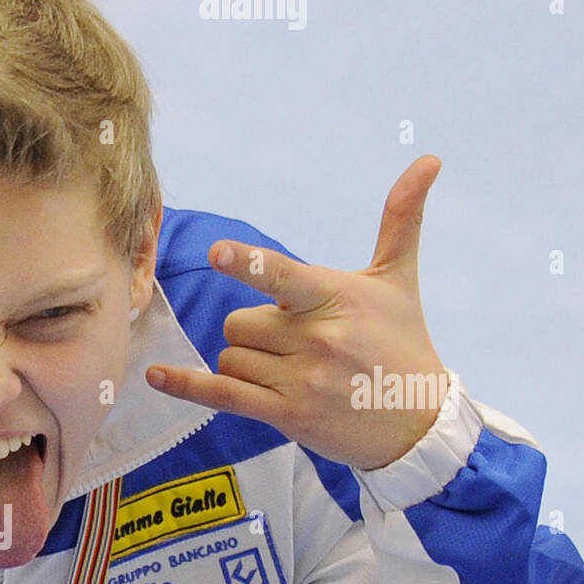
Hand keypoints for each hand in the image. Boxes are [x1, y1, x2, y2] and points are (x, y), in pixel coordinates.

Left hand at [146, 155, 447, 469]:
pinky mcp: (286, 414)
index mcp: (334, 298)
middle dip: (254, 332)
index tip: (218, 253)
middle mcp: (315, 338)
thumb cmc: (404, 344)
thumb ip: (401, 219)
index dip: (247, 264)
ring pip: (230, 356)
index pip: (282, 275)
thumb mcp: (399, 281)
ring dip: (246, 363)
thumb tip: (428, 158)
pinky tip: (155, 375)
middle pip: (238, 322)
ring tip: (291, 371)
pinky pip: (223, 394)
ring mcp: (299, 379)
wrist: (418, 424)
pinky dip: (187, 385)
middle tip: (295, 345)